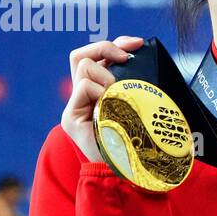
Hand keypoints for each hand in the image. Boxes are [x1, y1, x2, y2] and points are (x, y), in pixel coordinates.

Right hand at [61, 36, 144, 162]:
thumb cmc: (141, 139)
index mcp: (99, 90)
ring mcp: (75, 107)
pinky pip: (83, 87)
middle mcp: (83, 97)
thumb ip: (137, 84)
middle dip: (104, 47)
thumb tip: (146, 58)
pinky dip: (100, 91)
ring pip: (82, 67)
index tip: (138, 43)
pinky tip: (110, 106)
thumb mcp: (142, 103)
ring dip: (106, 74)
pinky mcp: (70, 118)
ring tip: (118, 94)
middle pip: (81, 55)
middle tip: (126, 57)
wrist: (131, 172)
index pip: (97, 56)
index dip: (115, 44)